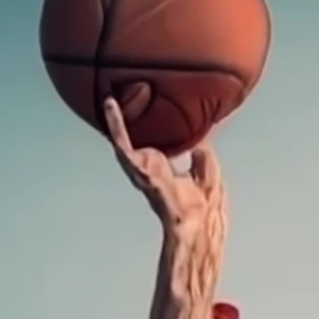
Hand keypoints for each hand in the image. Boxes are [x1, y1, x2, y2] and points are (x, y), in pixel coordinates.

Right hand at [103, 97, 224, 238]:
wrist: (197, 221)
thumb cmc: (202, 206)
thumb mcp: (207, 169)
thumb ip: (202, 150)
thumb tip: (201, 132)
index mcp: (166, 172)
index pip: (156, 147)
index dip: (154, 130)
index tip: (153, 111)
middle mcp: (150, 170)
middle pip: (137, 141)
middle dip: (130, 122)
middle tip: (126, 97)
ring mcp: (141, 170)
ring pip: (125, 140)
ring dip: (116, 119)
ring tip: (111, 96)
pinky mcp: (137, 168)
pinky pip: (122, 143)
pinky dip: (115, 124)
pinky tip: (110, 105)